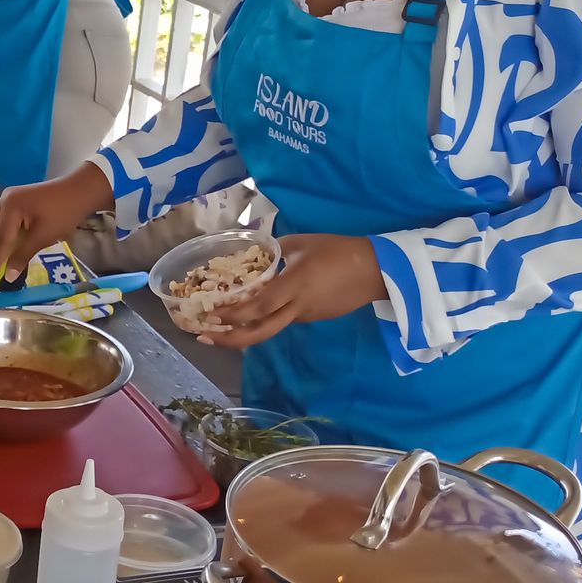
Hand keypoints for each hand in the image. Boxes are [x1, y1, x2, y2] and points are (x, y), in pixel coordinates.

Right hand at [0, 162, 117, 279]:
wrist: (80, 191)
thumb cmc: (63, 213)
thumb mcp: (43, 237)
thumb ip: (22, 256)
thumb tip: (8, 277)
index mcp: (9, 207)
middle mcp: (4, 201)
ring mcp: (8, 199)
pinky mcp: (15, 201)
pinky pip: (4, 223)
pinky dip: (4, 238)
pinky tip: (5, 251)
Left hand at [203, 233, 385, 347]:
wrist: (377, 270)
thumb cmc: (338, 250)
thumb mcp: (301, 243)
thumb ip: (275, 250)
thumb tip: (255, 255)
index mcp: (294, 285)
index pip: (259, 306)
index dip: (234, 315)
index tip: (212, 315)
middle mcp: (297, 306)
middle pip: (261, 332)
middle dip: (230, 339)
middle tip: (204, 338)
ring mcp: (306, 315)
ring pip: (271, 328)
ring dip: (244, 330)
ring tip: (221, 327)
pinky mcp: (313, 317)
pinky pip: (284, 319)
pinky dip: (264, 319)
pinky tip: (252, 312)